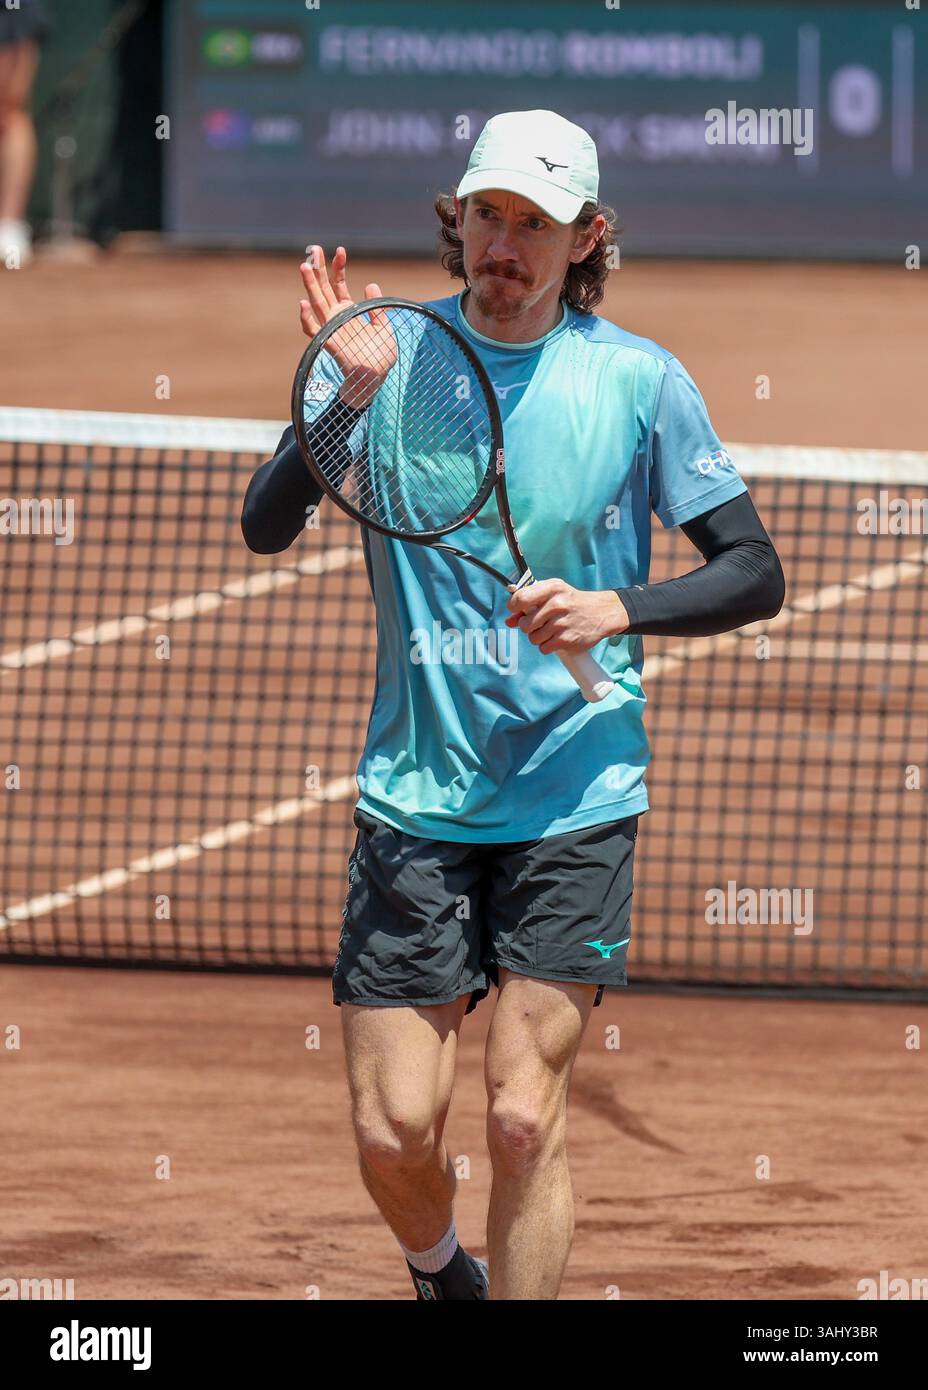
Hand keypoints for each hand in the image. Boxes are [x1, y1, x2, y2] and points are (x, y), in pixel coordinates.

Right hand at [299, 245, 396, 408]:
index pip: (339, 284)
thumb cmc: (380, 356)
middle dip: (319, 269)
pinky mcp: (327, 342)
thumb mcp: (384, 327)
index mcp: (349, 312)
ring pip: (316, 303)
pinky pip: (312, 330)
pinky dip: (306, 318)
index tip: (341, 250)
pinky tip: (303, 304)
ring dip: (309, 285)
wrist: (376, 378)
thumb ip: (377, 308)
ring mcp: (330, 329)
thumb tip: (370, 284)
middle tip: (314, 249)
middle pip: (324, 289)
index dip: (339, 268)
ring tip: (304, 266)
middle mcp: (336, 317)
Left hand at [506, 580, 628, 653]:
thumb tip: (510, 621)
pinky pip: (543, 648)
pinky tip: (558, 637)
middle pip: (525, 624)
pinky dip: (548, 645)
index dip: (514, 607)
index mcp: (552, 588)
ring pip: (533, 638)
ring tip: (552, 630)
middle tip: (542, 622)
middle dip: (529, 626)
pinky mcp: (567, 640)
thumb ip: (529, 604)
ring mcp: (562, 623)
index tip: (518, 611)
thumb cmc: (573, 602)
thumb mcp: (553, 594)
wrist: (602, 613)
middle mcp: (557, 604)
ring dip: (539, 637)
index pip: (520, 599)